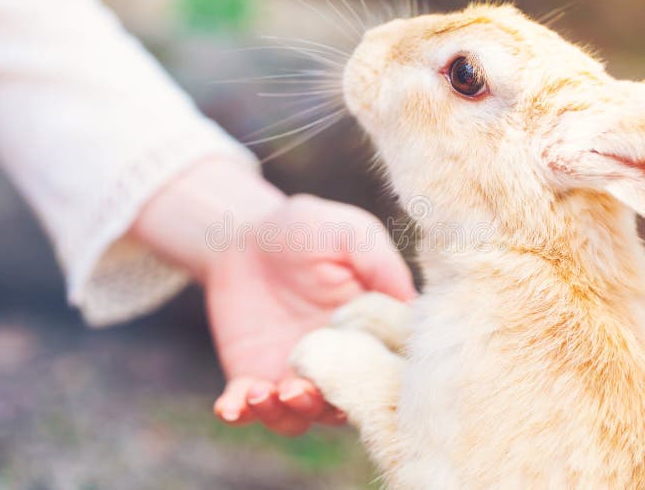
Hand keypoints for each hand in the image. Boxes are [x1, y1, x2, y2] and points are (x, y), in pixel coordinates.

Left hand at [130, 157, 414, 435]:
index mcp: (369, 335)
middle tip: (302, 389)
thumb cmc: (307, 229)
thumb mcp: (351, 233)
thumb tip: (415, 308)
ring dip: (282, 413)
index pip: (387, 373)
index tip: (366, 383)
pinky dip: (240, 413)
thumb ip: (382, 265)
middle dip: (324, 407)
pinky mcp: (253, 376)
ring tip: (262, 393)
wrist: (244, 234)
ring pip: (297, 416)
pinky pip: (248, 408)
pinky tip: (229, 406)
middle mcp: (336, 364)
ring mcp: (294, 374)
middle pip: (342, 405)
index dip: (382, 386)